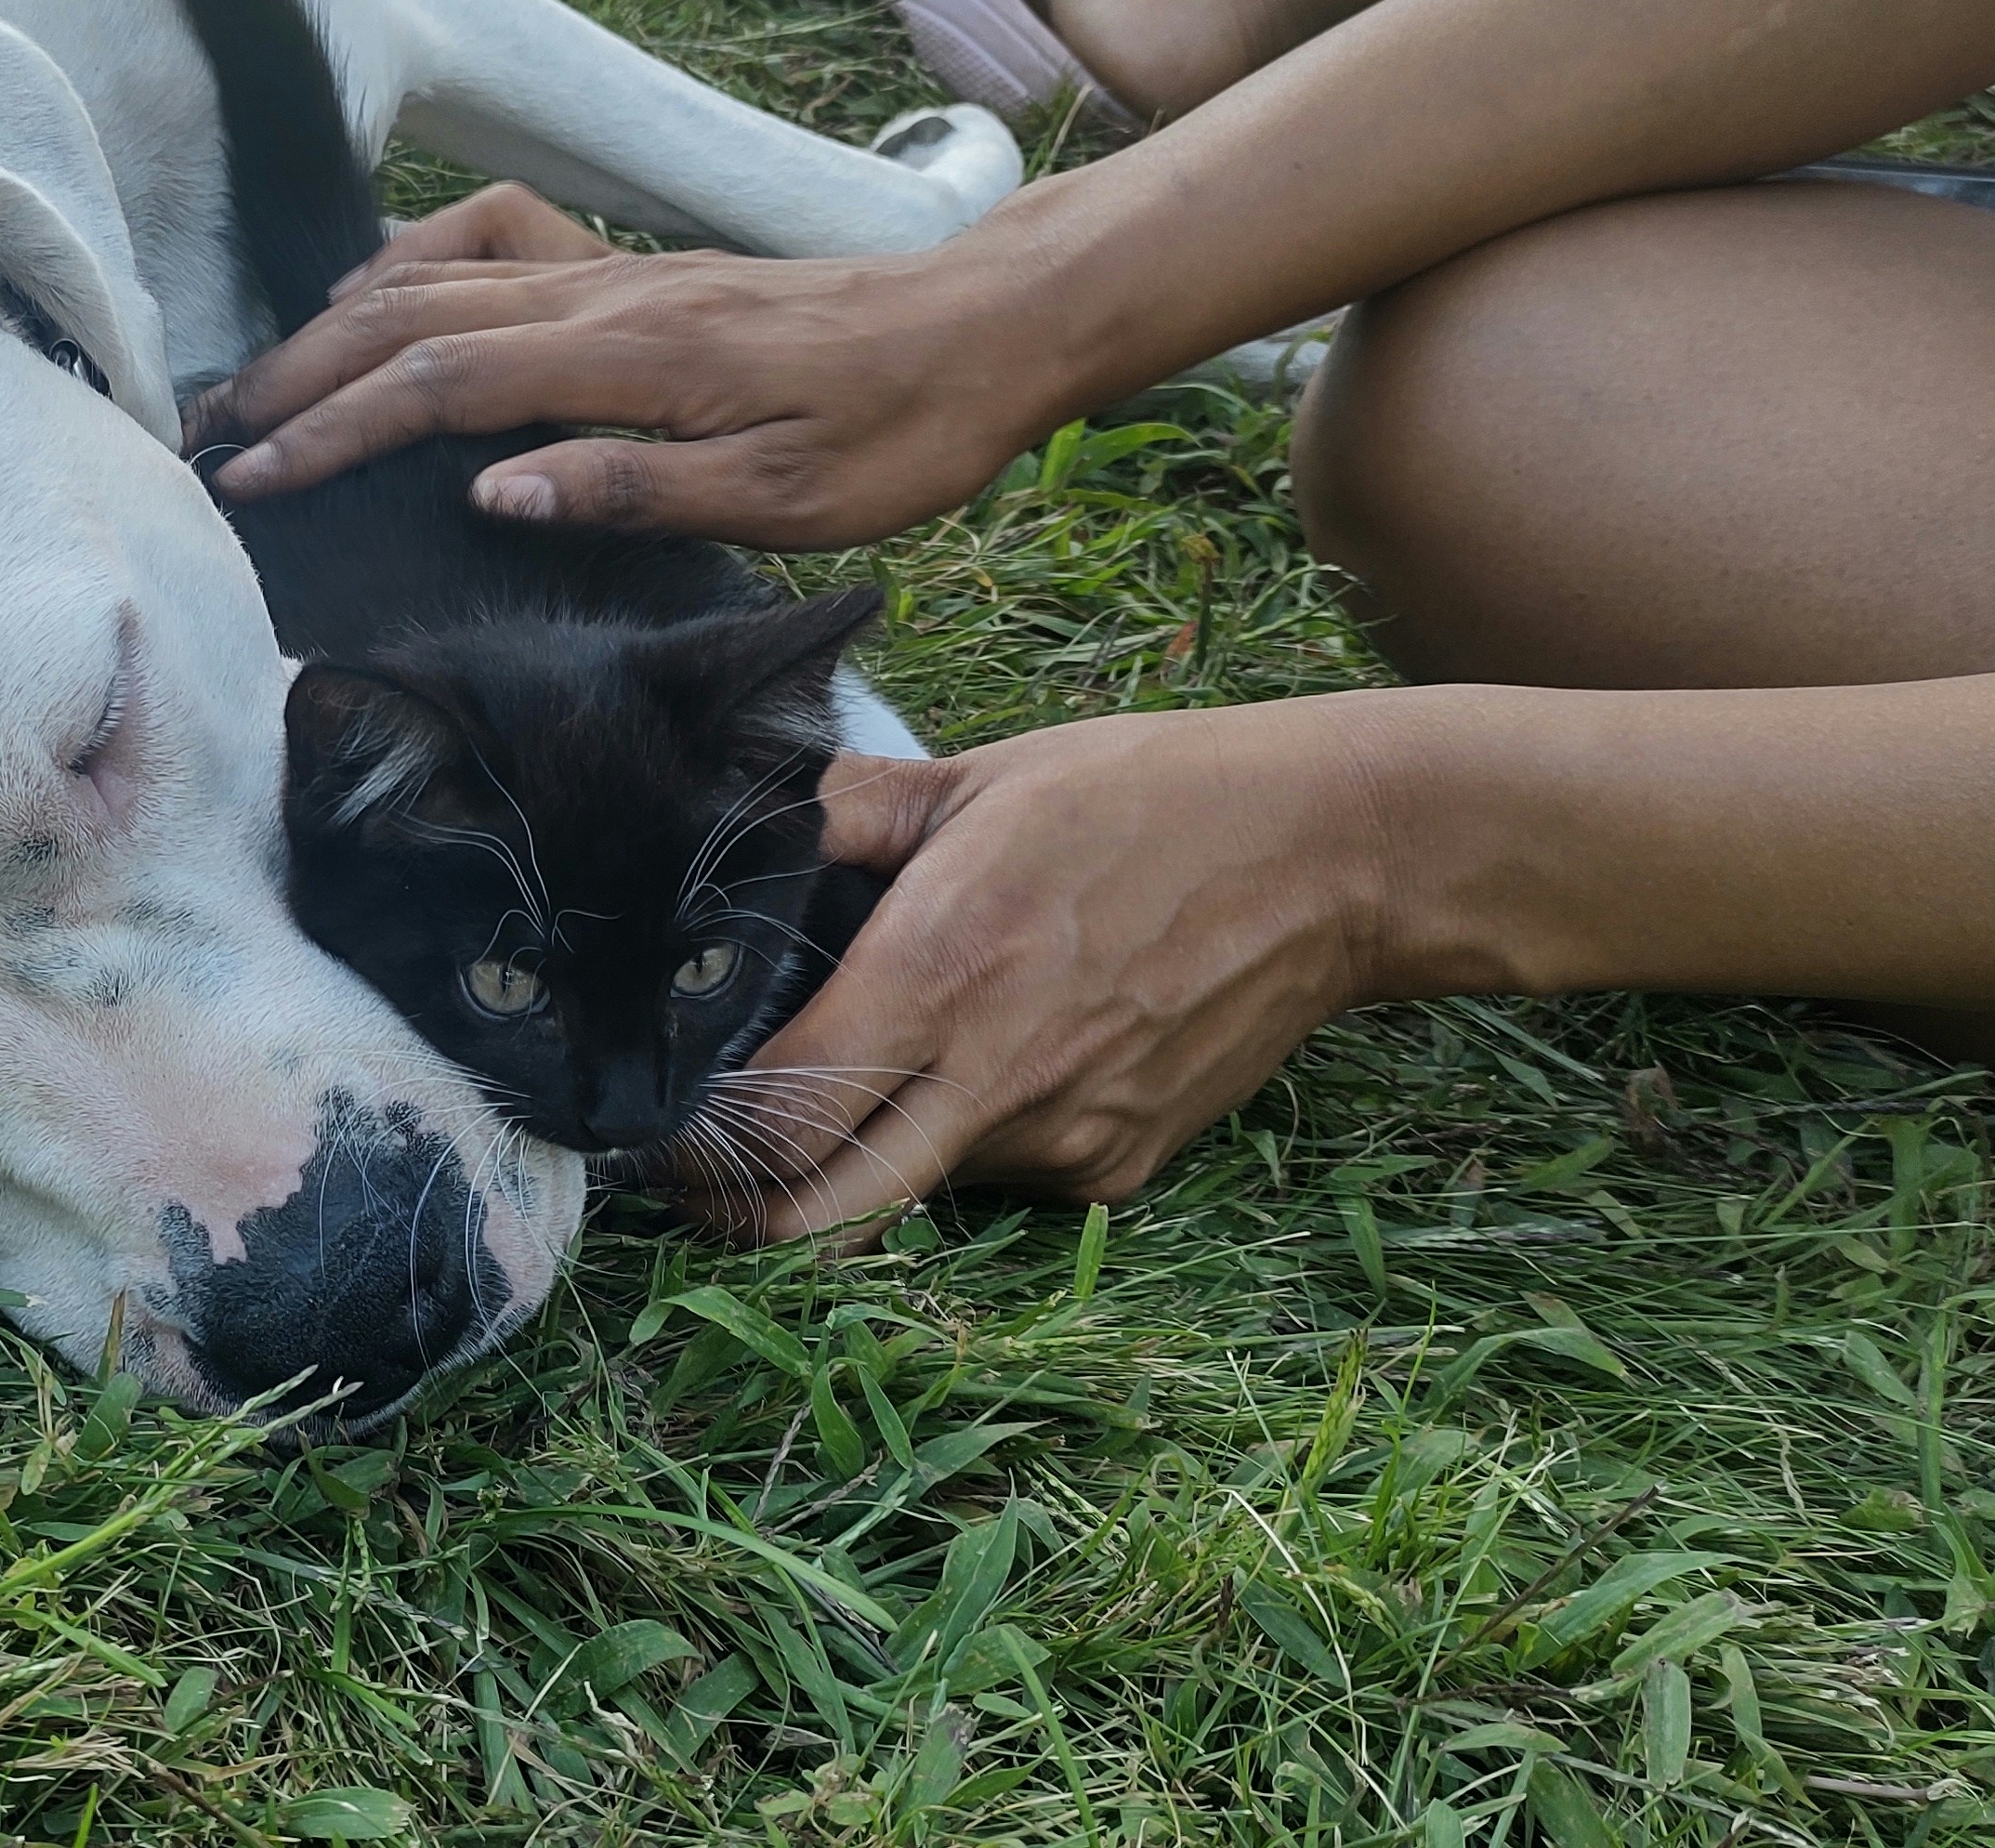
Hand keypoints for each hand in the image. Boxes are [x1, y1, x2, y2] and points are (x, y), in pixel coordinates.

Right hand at [194, 182, 1082, 549]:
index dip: (334, 432)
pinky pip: (497, 238)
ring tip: (263, 386)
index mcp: (633, 358)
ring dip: (335, 326)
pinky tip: (382, 301)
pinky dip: (417, 261)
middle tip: (214, 443)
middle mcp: (607, 294)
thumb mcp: (783, 498)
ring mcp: (617, 269)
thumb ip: (629, 487)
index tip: (254, 481)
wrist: (987, 328)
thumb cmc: (901, 431)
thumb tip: (486, 489)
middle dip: (297, 380)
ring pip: (439, 275)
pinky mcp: (636, 269)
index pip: (441, 386)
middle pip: (409, 318)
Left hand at [680, 706, 1405, 1239]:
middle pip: (820, 1219)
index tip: (657, 1122)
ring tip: (869, 1078)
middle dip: (739, 1216)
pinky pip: (1007, 1177)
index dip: (695, 1135)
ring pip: (914, 1190)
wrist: (1337, 855)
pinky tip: (996, 1059)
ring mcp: (1063, 1137)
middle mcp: (990, 1079)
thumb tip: (739, 810)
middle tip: (698, 1179)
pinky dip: (970, 1141)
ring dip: (868, 1158)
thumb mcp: (979, 775)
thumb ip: (844, 809)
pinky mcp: (1120, 1166)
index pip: (773, 1110)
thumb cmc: (1150, 796)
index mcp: (935, 975)